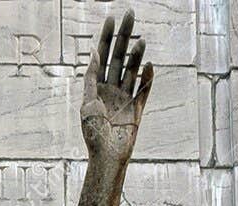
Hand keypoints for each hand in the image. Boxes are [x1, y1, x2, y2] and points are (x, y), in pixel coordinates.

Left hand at [81, 10, 152, 167]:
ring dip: (136, 56)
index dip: (106, 37)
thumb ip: (91, 78)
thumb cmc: (93, 134)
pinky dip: (147, 78)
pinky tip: (149, 65)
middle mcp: (111, 89)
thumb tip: (95, 52)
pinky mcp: (137, 110)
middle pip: (119, 57)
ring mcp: (125, 98)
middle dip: (124, 36)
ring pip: (132, 70)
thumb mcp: (87, 103)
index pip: (102, 56)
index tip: (112, 18)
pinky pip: (143, 90)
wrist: (106, 157)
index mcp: (96, 87)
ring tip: (140, 41)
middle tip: (131, 15)